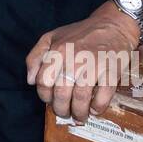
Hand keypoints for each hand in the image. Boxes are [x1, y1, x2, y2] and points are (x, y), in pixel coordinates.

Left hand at [25, 4, 139, 121]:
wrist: (112, 25)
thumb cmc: (80, 33)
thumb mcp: (51, 37)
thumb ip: (35, 56)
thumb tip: (30, 81)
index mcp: (57, 51)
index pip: (43, 82)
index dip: (44, 96)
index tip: (50, 101)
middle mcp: (73, 59)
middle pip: (61, 94)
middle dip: (61, 109)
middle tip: (64, 113)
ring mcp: (93, 66)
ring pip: (81, 99)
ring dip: (79, 113)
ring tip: (79, 116)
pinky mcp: (111, 72)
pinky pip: (103, 97)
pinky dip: (98, 108)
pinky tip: (94, 109)